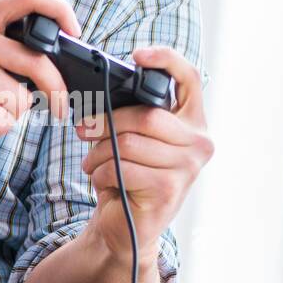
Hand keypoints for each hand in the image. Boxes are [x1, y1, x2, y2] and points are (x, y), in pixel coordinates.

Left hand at [76, 45, 213, 261]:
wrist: (128, 227)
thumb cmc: (129, 175)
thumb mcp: (134, 138)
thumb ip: (132, 114)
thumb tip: (99, 93)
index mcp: (193, 121)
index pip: (189, 78)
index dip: (165, 59)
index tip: (136, 55)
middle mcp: (199, 142)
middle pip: (147, 116)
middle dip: (106, 122)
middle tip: (83, 129)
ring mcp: (188, 168)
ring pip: (129, 144)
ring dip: (99, 153)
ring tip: (93, 163)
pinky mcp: (169, 189)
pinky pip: (123, 169)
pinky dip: (101, 174)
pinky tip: (103, 181)